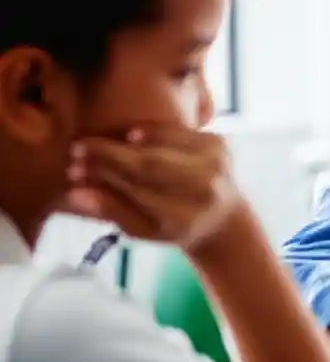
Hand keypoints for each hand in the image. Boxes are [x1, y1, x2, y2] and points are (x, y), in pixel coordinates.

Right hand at [65, 126, 247, 254]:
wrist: (224, 217)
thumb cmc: (175, 226)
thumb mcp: (144, 231)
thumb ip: (113, 211)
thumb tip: (75, 193)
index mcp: (185, 217)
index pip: (138, 190)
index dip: (105, 177)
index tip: (74, 169)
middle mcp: (204, 189)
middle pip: (150, 165)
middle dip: (110, 155)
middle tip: (78, 149)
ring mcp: (216, 163)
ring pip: (163, 145)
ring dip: (127, 140)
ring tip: (98, 143)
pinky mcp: (220, 144)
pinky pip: (180, 132)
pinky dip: (153, 130)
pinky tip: (131, 134)